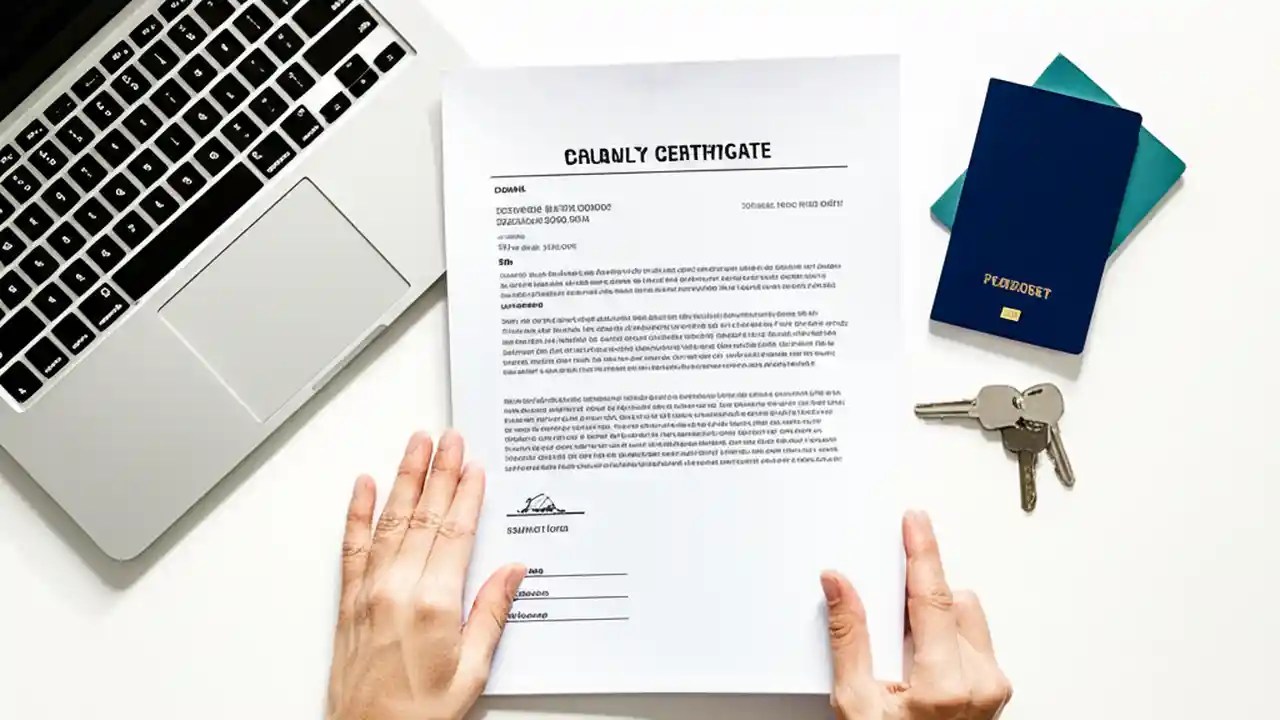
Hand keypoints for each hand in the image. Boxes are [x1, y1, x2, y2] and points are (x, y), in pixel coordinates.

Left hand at [327, 430, 525, 719]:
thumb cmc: (418, 714)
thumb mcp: (472, 672)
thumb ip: (491, 615)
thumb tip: (511, 573)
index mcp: (432, 605)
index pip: (454, 534)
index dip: (466, 496)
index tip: (475, 469)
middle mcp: (396, 591)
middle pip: (423, 517)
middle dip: (439, 473)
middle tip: (450, 440)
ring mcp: (369, 592)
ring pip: (389, 521)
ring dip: (404, 478)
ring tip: (415, 446)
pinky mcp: (349, 601)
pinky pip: (353, 546)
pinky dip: (358, 512)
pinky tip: (363, 485)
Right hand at [823, 511, 1011, 718]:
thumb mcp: (856, 703)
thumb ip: (847, 636)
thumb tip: (838, 585)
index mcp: (946, 684)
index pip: (933, 598)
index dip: (922, 552)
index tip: (916, 522)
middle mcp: (981, 682)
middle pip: (953, 601)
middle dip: (918, 597)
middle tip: (886, 618)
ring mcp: (993, 687)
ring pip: (968, 616)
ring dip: (936, 619)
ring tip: (904, 654)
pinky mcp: (997, 689)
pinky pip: (975, 639)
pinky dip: (948, 638)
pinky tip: (922, 662)